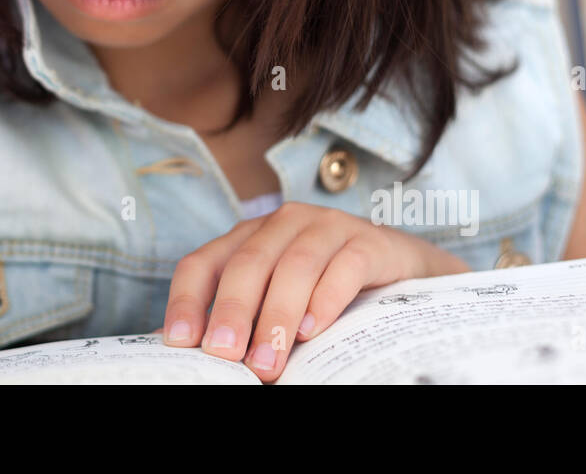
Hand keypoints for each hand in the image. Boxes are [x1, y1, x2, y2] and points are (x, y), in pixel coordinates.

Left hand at [160, 202, 469, 381]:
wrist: (404, 271)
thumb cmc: (328, 289)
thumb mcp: (279, 301)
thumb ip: (244, 320)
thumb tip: (198, 357)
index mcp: (249, 237)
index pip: (203, 263)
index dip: (186, 300)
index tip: (181, 341)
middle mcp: (284, 223)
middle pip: (248, 264)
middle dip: (233, 312)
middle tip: (224, 354)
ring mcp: (328, 227)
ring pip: (294, 266)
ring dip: (277, 316)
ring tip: (267, 361)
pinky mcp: (369, 241)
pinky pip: (344, 266)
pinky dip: (325, 299)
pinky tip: (313, 330)